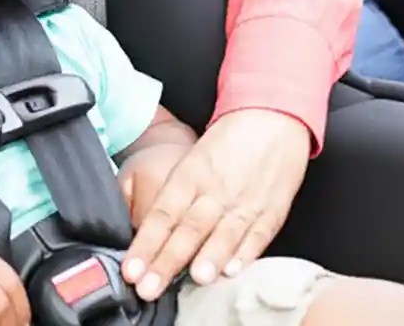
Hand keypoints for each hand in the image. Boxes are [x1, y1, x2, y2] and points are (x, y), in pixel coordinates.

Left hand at [120, 110, 310, 300]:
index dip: (145, 244)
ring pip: (222, 232)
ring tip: (195, 278)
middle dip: (166, 261)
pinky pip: (257, 233)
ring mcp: (244, 200)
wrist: (270, 116)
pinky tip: (234, 269)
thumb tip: (150, 233)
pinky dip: (246, 252)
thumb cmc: (226, 143)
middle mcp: (213, 190)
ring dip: (208, 256)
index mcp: (188, 176)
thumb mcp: (191, 162)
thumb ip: (174, 198)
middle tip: (149, 287)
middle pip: (186, 229)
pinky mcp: (272, 208)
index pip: (161, 215)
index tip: (131, 269)